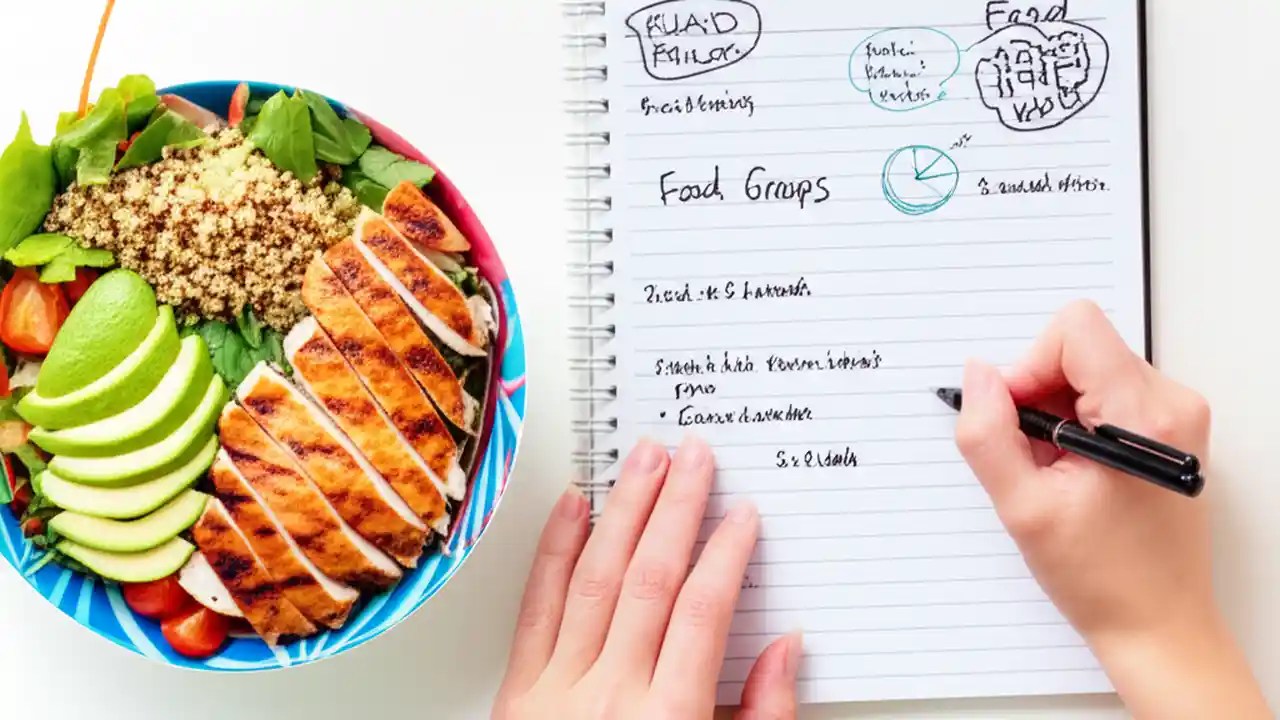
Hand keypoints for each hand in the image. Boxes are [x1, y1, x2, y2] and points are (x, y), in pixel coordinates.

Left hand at [494, 437, 801, 719]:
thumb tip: (787, 650)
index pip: (703, 611)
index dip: (726, 554)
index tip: (743, 516)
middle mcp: (609, 697)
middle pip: (650, 578)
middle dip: (677, 509)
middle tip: (695, 456)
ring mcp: (557, 690)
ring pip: (595, 577)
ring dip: (624, 510)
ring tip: (644, 460)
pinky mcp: (518, 693)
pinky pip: (537, 605)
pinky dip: (555, 550)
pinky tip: (573, 506)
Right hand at [956, 300, 1268, 717]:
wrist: (1157, 625)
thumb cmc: (1102, 577)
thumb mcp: (1024, 508)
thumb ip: (988, 433)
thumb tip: (977, 375)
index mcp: (1144, 415)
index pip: (1074, 330)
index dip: (1028, 366)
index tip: (1018, 420)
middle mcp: (1172, 404)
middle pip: (1081, 347)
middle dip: (1040, 394)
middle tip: (1036, 457)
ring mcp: (1176, 415)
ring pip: (1089, 369)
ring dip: (1055, 412)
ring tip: (1057, 471)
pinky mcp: (1170, 428)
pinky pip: (1106, 393)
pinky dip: (1075, 422)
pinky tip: (1074, 470)